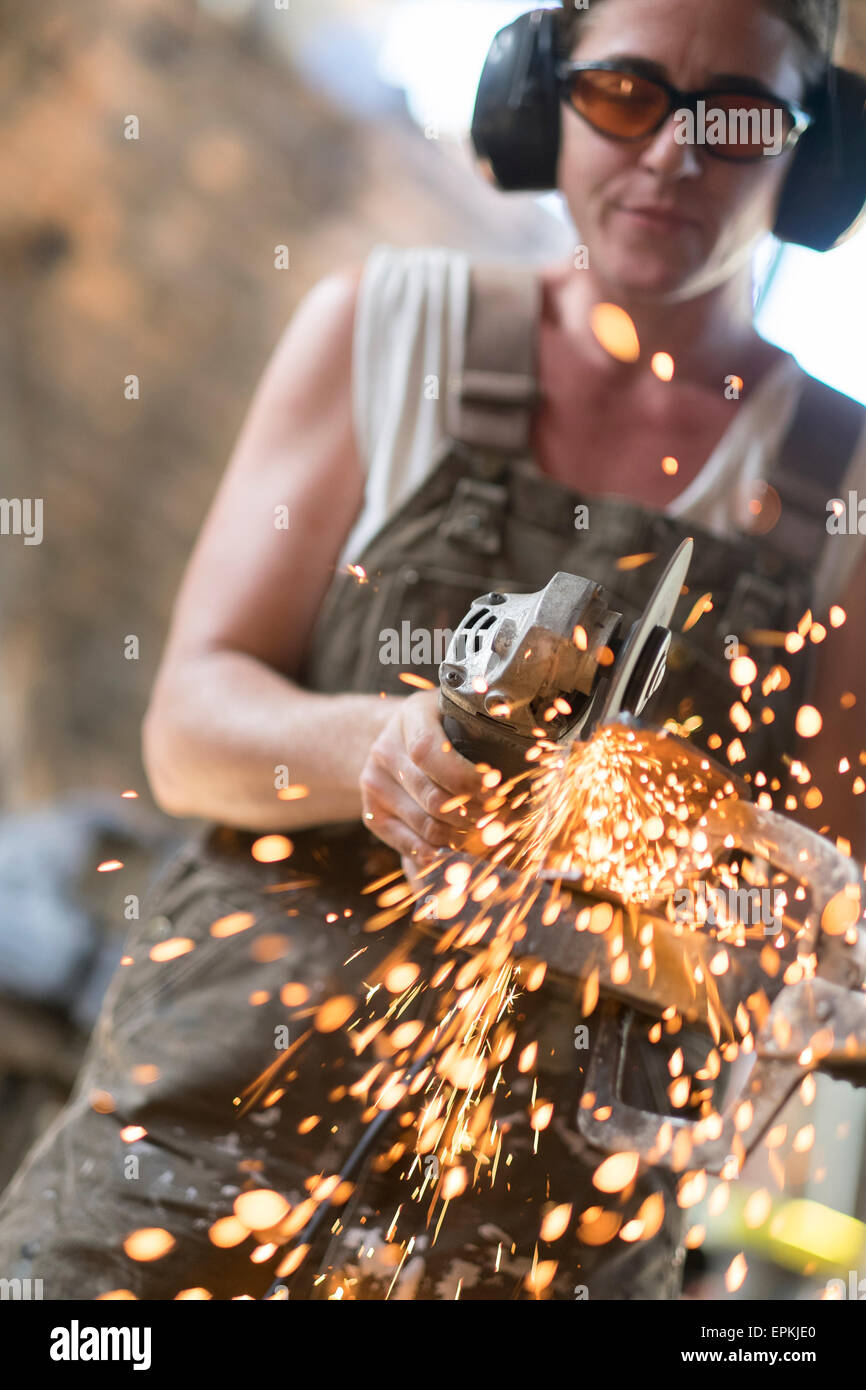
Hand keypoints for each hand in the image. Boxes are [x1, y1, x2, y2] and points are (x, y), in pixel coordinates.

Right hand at [359, 690, 485, 871]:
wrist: (398, 737)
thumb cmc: (445, 726)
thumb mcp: (462, 714)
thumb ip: (487, 731)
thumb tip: (533, 759)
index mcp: (411, 715)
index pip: (429, 752)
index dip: (465, 777)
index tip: (497, 788)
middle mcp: (385, 748)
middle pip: (431, 796)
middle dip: (474, 814)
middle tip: (501, 820)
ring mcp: (373, 781)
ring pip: (424, 823)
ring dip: (461, 836)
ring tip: (487, 836)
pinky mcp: (371, 811)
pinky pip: (405, 843)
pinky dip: (435, 852)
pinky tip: (456, 850)